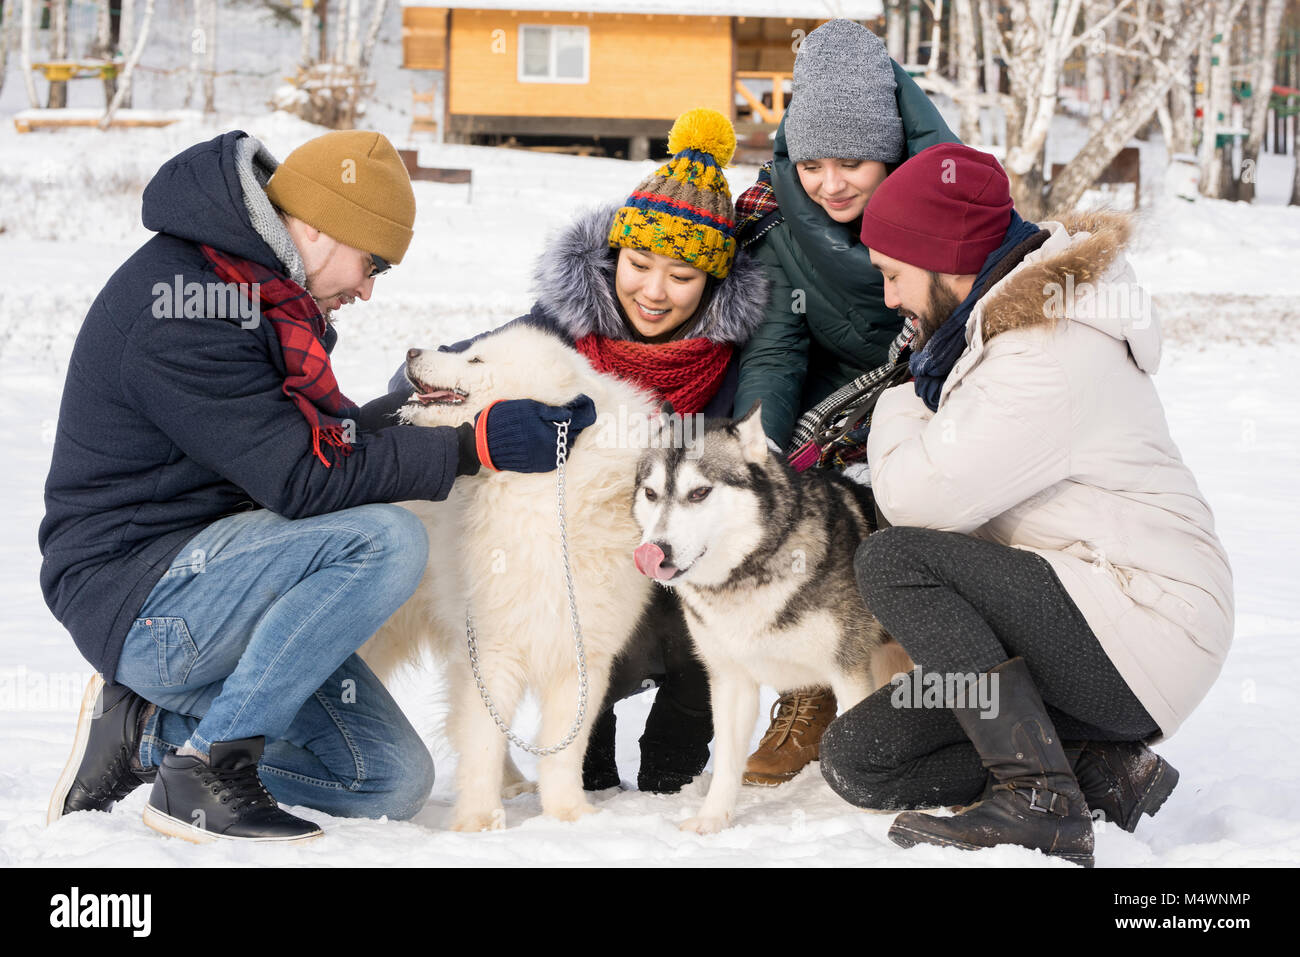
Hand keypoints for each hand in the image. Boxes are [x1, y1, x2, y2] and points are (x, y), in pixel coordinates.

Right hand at [473, 395, 596, 472]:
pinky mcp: (540, 467)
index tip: (585, 406)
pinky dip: (554, 447)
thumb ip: (553, 412)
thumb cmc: (508, 420)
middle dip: (573, 425)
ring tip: (557, 426)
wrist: (487, 443)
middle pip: (572, 436)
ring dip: (564, 437)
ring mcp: (547, 461)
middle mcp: (553, 451)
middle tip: (572, 415)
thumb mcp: (530, 408)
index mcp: (553, 434)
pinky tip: (547, 438)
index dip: (582, 413)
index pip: (577, 423)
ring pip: (564, 446)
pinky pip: (554, 456)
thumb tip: (570, 412)